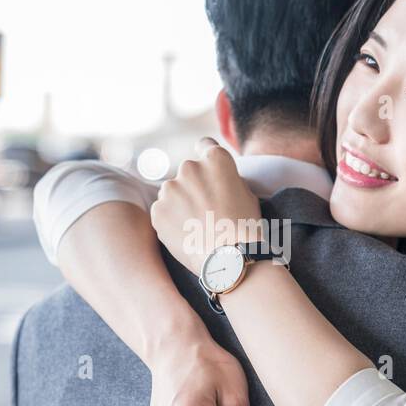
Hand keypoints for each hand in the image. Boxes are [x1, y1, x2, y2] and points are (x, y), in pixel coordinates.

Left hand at [151, 138, 263, 274]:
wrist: (228, 260)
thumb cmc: (245, 229)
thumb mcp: (247, 194)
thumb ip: (228, 180)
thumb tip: (218, 180)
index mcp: (216, 159)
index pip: (205, 145)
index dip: (207, 158)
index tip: (206, 171)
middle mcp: (189, 168)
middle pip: (188, 172)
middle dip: (194, 186)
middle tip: (206, 209)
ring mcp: (170, 189)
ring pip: (173, 192)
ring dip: (180, 203)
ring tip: (196, 226)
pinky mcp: (157, 210)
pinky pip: (163, 211)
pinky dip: (171, 220)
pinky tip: (186, 235)